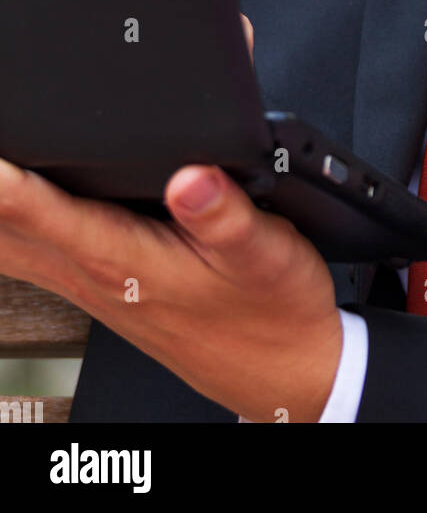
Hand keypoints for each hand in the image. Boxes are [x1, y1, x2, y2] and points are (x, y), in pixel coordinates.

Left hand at [0, 16, 342, 421]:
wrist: (283, 369)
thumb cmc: (274, 312)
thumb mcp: (265, 254)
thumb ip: (225, 214)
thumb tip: (192, 174)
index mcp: (129, 261)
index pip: (47, 216)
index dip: (8, 184)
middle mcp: (97, 275)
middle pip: (7, 232)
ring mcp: (92, 286)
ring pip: (10, 246)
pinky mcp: (100, 288)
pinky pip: (31, 253)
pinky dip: (11, 220)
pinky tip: (15, 199)